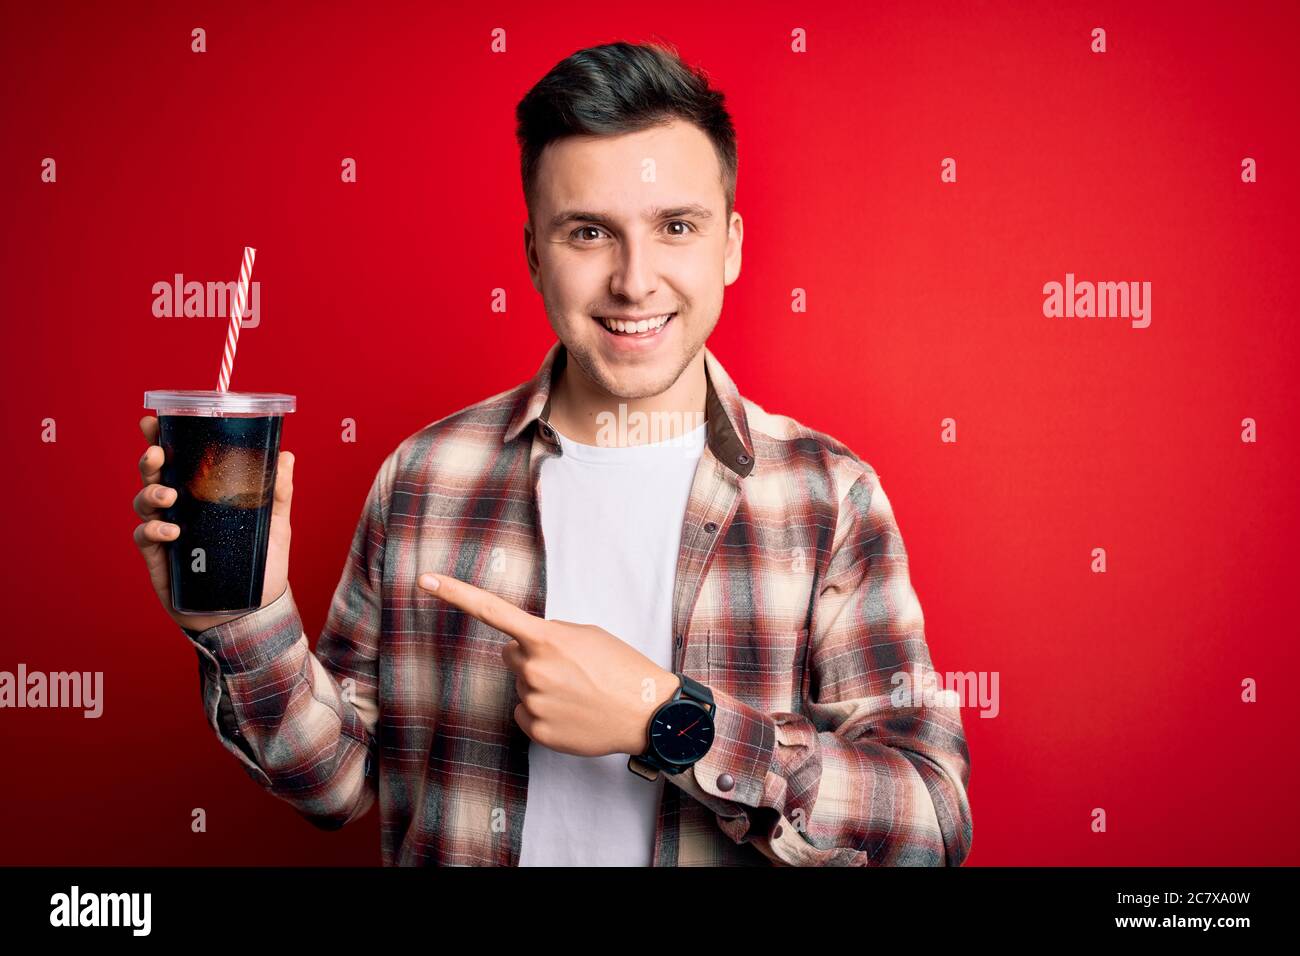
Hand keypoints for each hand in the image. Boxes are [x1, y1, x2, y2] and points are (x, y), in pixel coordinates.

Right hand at [132, 414, 294, 631]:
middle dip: (150, 461)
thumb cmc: (261, 568)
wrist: (253, 613)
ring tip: (169, 495)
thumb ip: (279, 493)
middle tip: (156, 454)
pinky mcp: (160, 560)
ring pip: (144, 503)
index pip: (178, 462)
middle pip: (154, 477)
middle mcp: (181, 510)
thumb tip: (286, 456)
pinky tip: (173, 531)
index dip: (161, 440)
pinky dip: (154, 529)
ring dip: (151, 493)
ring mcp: (167, 534)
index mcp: (203, 496)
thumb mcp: (276, 527)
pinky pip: (145, 537)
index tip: (154, 421)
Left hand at [416, 572, 679, 756]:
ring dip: (543, 687)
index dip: (455, 593)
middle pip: (512, 656)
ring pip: (522, 687)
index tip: (425, 579)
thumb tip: (523, 648)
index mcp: (546, 638)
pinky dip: (545, 714)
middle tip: (571, 668)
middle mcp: (533, 669)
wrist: (648, 713)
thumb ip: (549, 635)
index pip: (491, 610)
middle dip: (533, 658)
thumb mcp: (588, 635)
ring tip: (579, 692)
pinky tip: (573, 713)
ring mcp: (533, 702)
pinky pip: (525, 715)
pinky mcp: (537, 731)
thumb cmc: (621, 668)